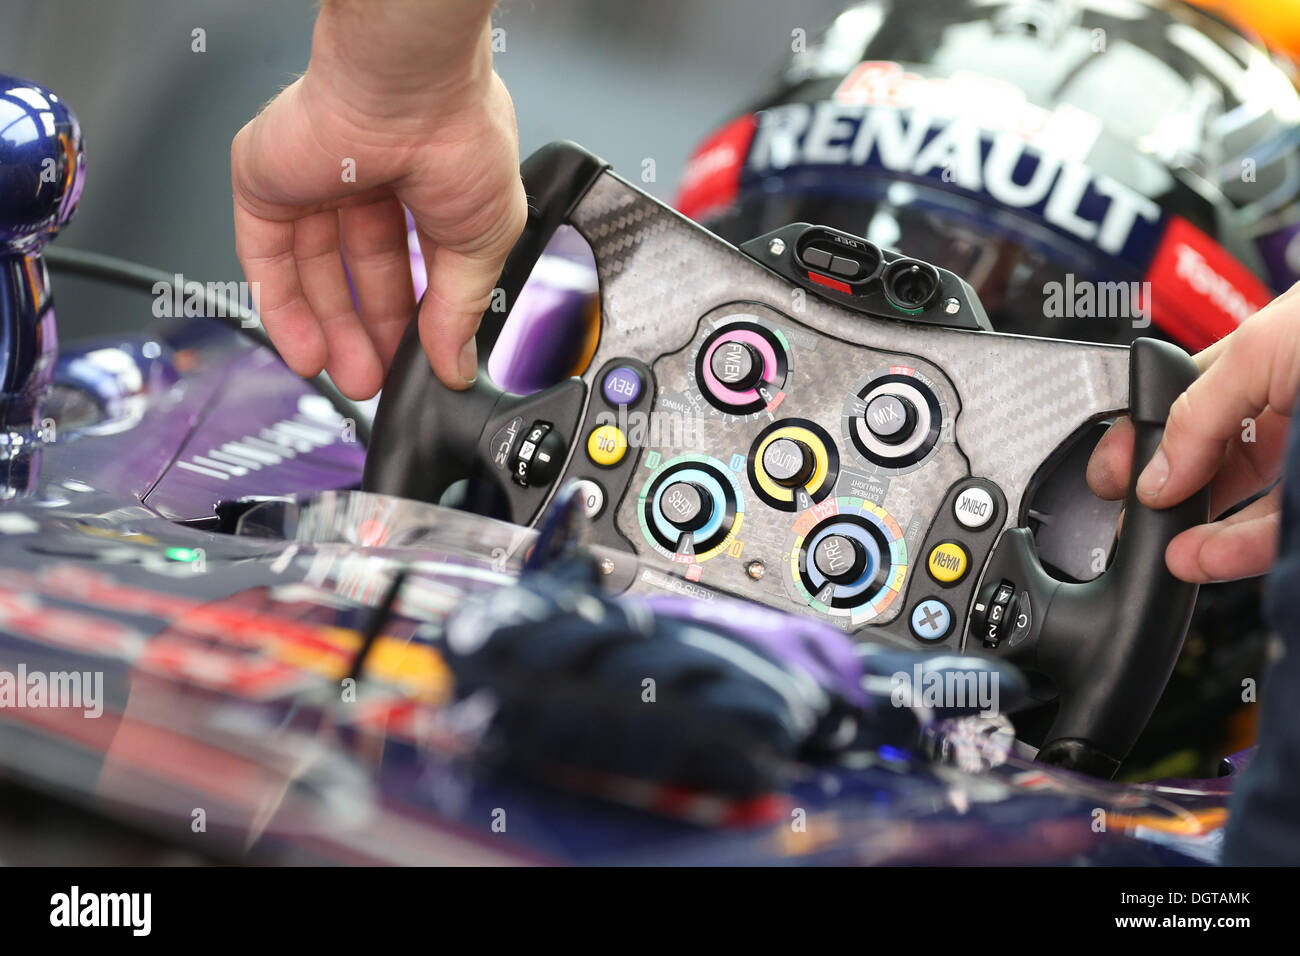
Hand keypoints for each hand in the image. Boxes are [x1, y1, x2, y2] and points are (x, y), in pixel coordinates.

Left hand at [231, 5, 525, 397]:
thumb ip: (461, 308)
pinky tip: (306, 350)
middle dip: (370, 333)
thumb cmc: (459, 132)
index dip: (413, 319)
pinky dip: (283, 310)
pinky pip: (267, 258)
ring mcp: (312, 180)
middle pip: (357, 273)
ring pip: (311, 270)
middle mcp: (366, 177)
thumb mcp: (484, 241)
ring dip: (328, 330)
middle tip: (380, 378)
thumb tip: (456, 361)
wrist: (408, 85)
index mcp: (424, 180)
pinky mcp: (266, 182)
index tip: (421, 362)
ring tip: (348, 377)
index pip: (411, 262)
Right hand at [1087, 283, 1299, 582]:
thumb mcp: (1261, 350)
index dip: (1145, 436)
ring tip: (1169, 551)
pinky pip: (1284, 531)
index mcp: (1267, 358)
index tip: (1114, 471)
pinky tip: (1208, 555)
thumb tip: (1157, 470)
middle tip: (1134, 516)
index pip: (1187, 402)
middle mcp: (1292, 407)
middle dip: (1169, 488)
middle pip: (1215, 457)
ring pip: (1249, 502)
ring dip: (1203, 529)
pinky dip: (1240, 548)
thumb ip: (1198, 411)